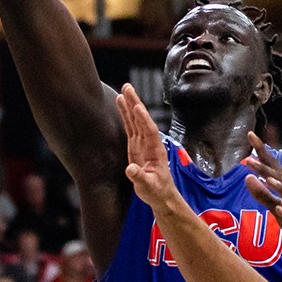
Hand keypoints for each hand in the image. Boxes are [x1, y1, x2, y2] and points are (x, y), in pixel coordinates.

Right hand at [117, 85, 183, 214]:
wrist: (160, 195)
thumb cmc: (156, 191)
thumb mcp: (148, 187)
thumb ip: (139, 177)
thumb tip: (130, 169)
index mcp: (155, 150)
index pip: (149, 131)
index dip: (143, 119)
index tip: (136, 106)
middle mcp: (150, 143)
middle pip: (142, 120)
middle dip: (135, 103)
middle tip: (128, 87)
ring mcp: (142, 143)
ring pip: (135, 120)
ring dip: (129, 105)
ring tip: (123, 89)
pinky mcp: (136, 145)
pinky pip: (130, 126)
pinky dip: (125, 115)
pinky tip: (121, 104)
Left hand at [242, 133, 281, 252]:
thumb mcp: (278, 210)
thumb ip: (263, 196)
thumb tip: (247, 178)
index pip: (273, 164)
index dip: (262, 150)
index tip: (250, 134)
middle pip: (279, 176)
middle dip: (264, 168)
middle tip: (248, 160)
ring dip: (279, 187)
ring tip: (267, 180)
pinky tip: (280, 210)